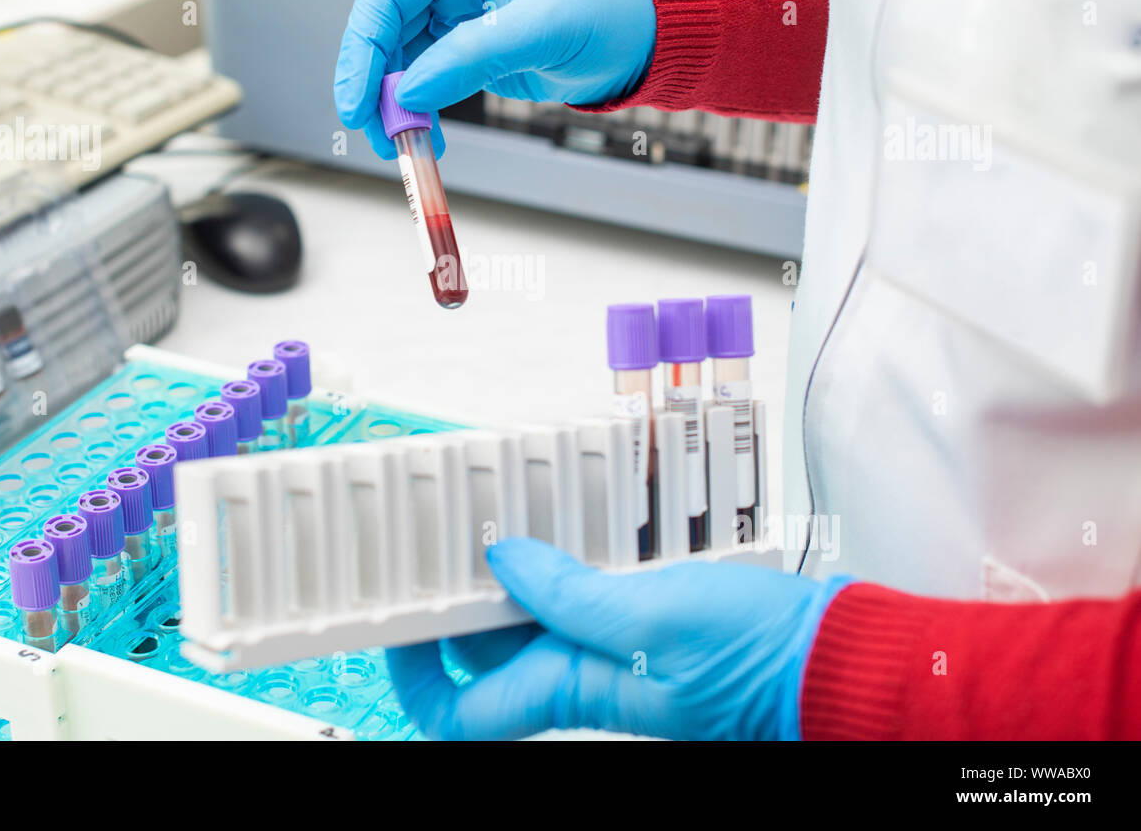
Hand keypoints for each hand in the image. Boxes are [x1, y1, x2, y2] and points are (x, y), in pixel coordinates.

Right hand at [334, 0, 655, 158]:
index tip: (358, 98)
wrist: (650, 31)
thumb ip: (472, 56)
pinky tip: (430, 138)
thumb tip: (409, 92)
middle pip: (385, 34)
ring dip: (397, 107)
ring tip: (403, 146)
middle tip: (376, 132)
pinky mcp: (471, 55)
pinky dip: (423, 114)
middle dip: (376, 86)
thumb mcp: (540, 27)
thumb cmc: (608, 3)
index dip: (364, 49)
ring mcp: (456, 20)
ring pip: (402, 65)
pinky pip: (429, 85)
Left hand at [385, 538, 852, 740]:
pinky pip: (586, 588)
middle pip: (491, 645)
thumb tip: (502, 564)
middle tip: (442, 540)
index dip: (416, 674)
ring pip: (537, 609)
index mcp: (575, 687)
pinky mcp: (645, 618)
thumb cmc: (760, 660)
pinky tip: (569, 517)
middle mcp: (586, 672)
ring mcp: (615, 646)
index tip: (394, 626)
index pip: (465, 710)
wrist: (831, 659)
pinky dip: (568, 555)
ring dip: (514, 566)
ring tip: (498, 515)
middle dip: (459, 597)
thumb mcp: (652, 618)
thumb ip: (569, 592)